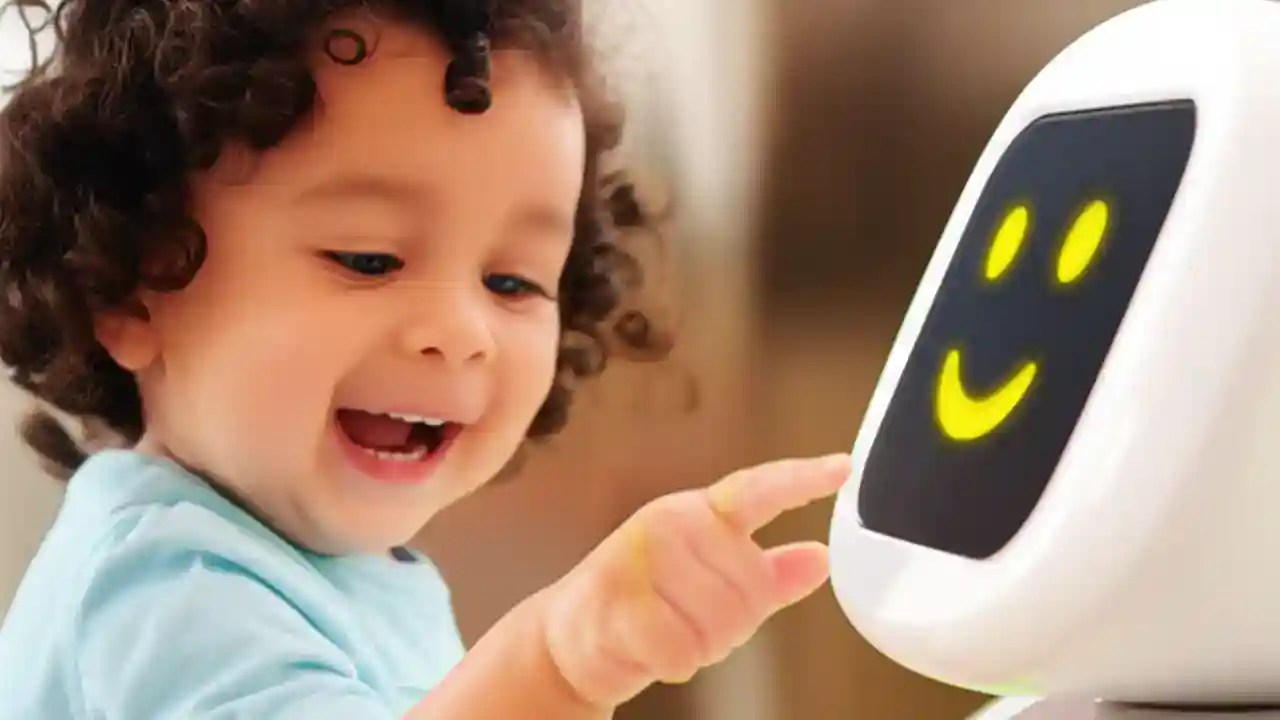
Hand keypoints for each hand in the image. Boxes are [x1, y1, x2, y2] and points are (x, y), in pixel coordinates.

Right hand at [541, 453, 851, 706]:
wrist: (573, 637)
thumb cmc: (647, 604)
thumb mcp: (714, 582)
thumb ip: (770, 572)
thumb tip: (820, 559)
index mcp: (698, 513)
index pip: (758, 490)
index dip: (801, 480)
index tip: (841, 467)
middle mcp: (670, 524)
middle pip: (749, 588)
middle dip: (730, 621)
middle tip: (690, 617)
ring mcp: (640, 560)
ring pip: (718, 623)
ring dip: (700, 644)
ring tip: (667, 628)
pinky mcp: (619, 603)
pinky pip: (681, 650)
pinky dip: (673, 663)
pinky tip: (650, 648)